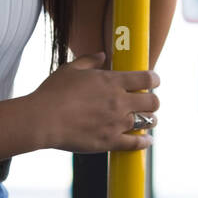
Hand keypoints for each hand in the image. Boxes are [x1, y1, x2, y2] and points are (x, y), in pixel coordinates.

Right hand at [30, 52, 160, 152]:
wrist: (42, 119)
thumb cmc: (53, 92)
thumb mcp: (71, 69)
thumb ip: (89, 60)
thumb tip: (102, 55)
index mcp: (112, 81)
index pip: (146, 78)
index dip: (154, 79)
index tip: (154, 81)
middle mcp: (119, 101)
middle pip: (153, 101)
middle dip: (153, 101)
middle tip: (149, 102)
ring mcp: (117, 122)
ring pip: (148, 121)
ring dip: (150, 120)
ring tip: (148, 120)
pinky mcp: (110, 141)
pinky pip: (136, 143)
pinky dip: (144, 142)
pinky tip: (147, 141)